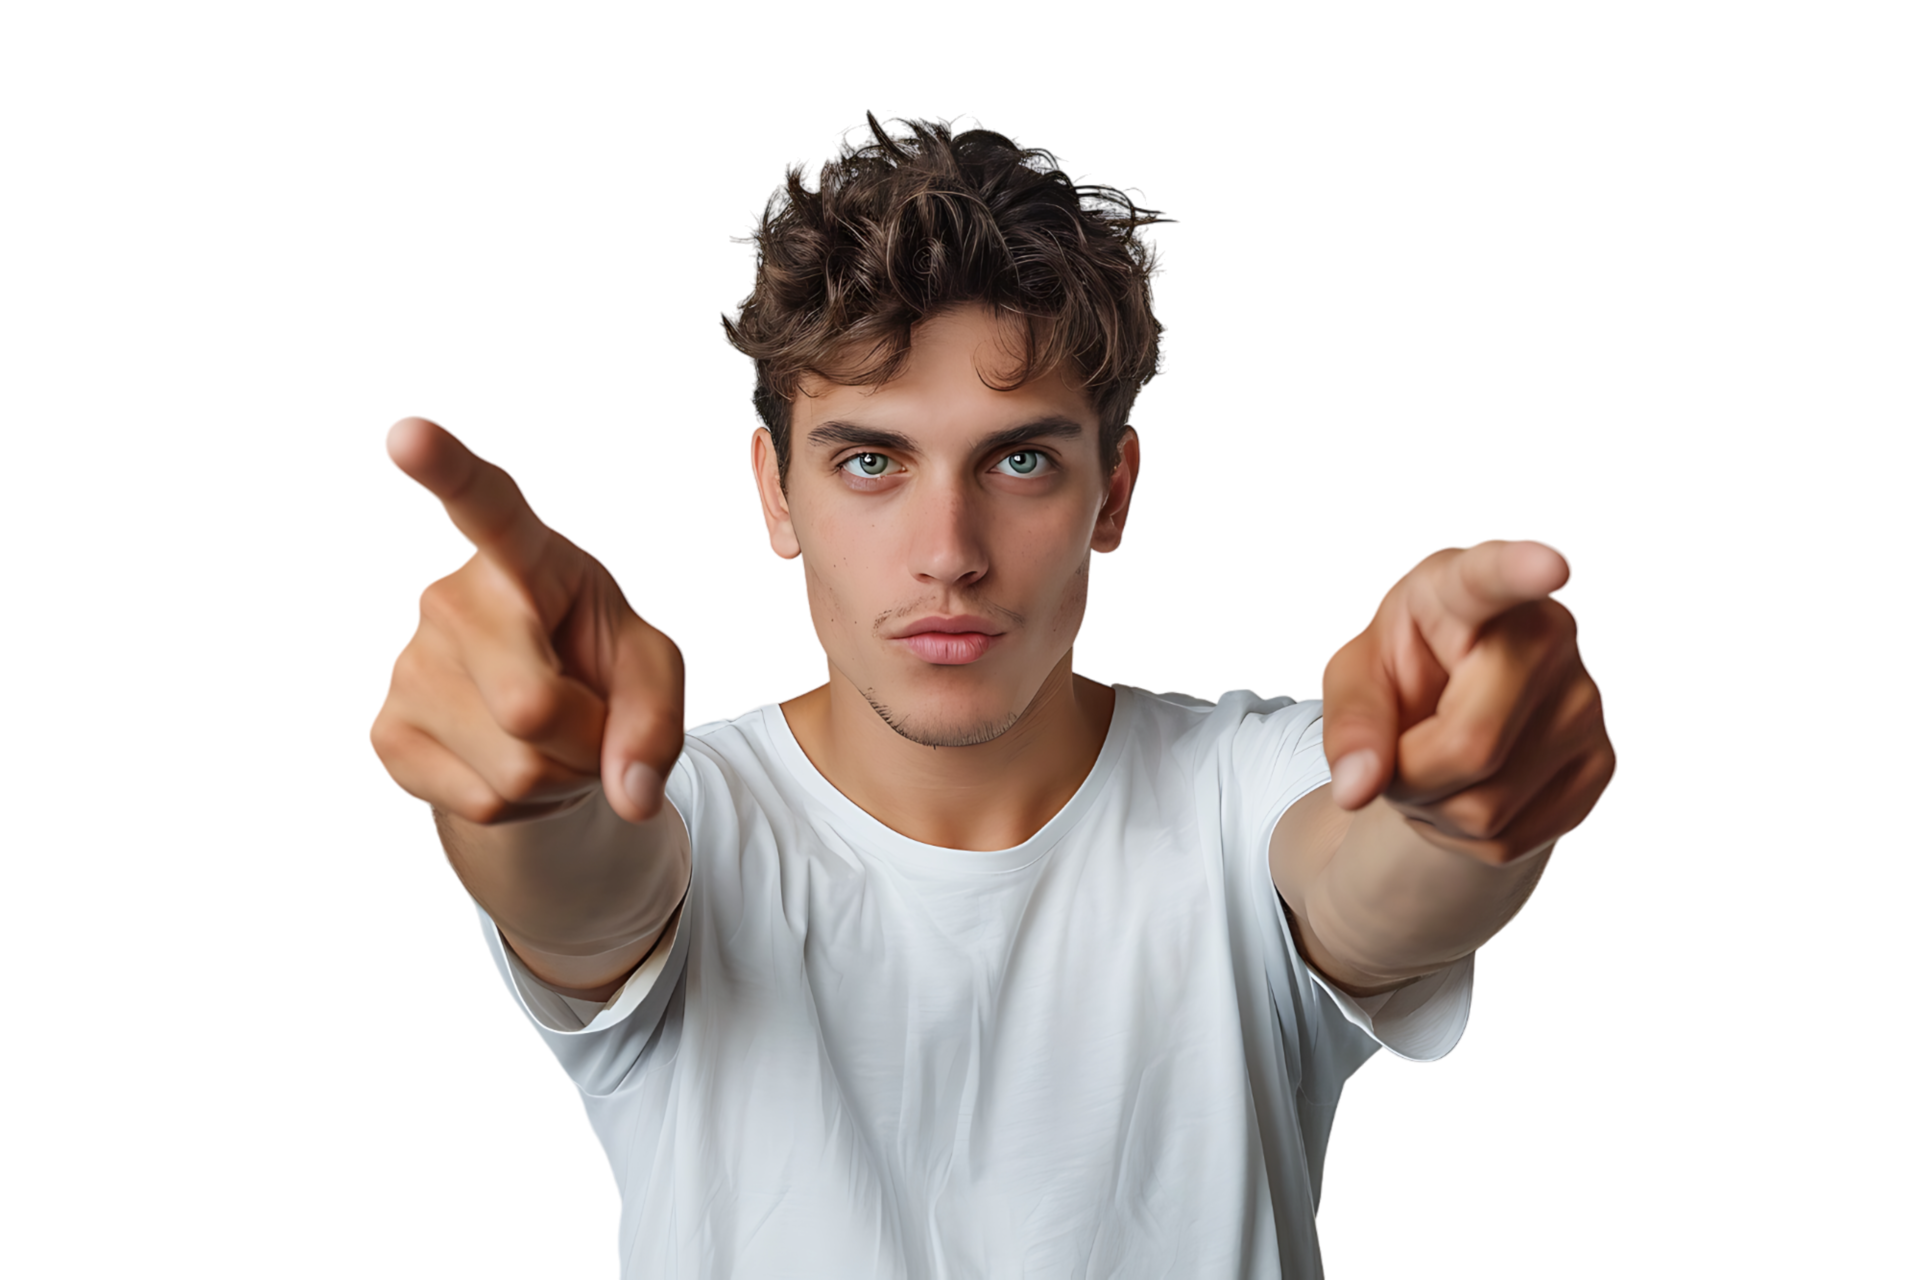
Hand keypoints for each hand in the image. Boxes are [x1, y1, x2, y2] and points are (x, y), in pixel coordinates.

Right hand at [367, 415, 685, 825]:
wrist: (546, 727)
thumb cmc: (599, 667)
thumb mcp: (652, 674)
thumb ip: (659, 722)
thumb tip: (631, 792)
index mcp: (525, 557)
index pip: (486, 507)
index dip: (446, 472)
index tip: (405, 435)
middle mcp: (450, 598)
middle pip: (532, 707)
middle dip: (588, 740)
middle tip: (589, 717)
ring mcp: (407, 664)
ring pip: (515, 769)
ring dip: (560, 776)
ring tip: (551, 738)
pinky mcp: (385, 731)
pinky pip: (483, 802)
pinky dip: (523, 805)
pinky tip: (512, 764)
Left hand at [1319, 537, 1614, 865]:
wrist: (1455, 713)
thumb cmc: (1402, 674)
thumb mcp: (1356, 679)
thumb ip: (1350, 721)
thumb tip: (1358, 787)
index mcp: (1466, 590)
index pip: (1492, 577)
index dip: (1521, 569)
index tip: (1550, 565)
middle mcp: (1547, 635)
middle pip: (1470, 743)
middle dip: (1410, 772)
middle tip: (1399, 749)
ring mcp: (1585, 703)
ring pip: (1487, 806)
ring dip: (1434, 807)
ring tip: (1435, 763)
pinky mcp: (1599, 765)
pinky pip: (1511, 838)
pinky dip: (1466, 834)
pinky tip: (1468, 788)